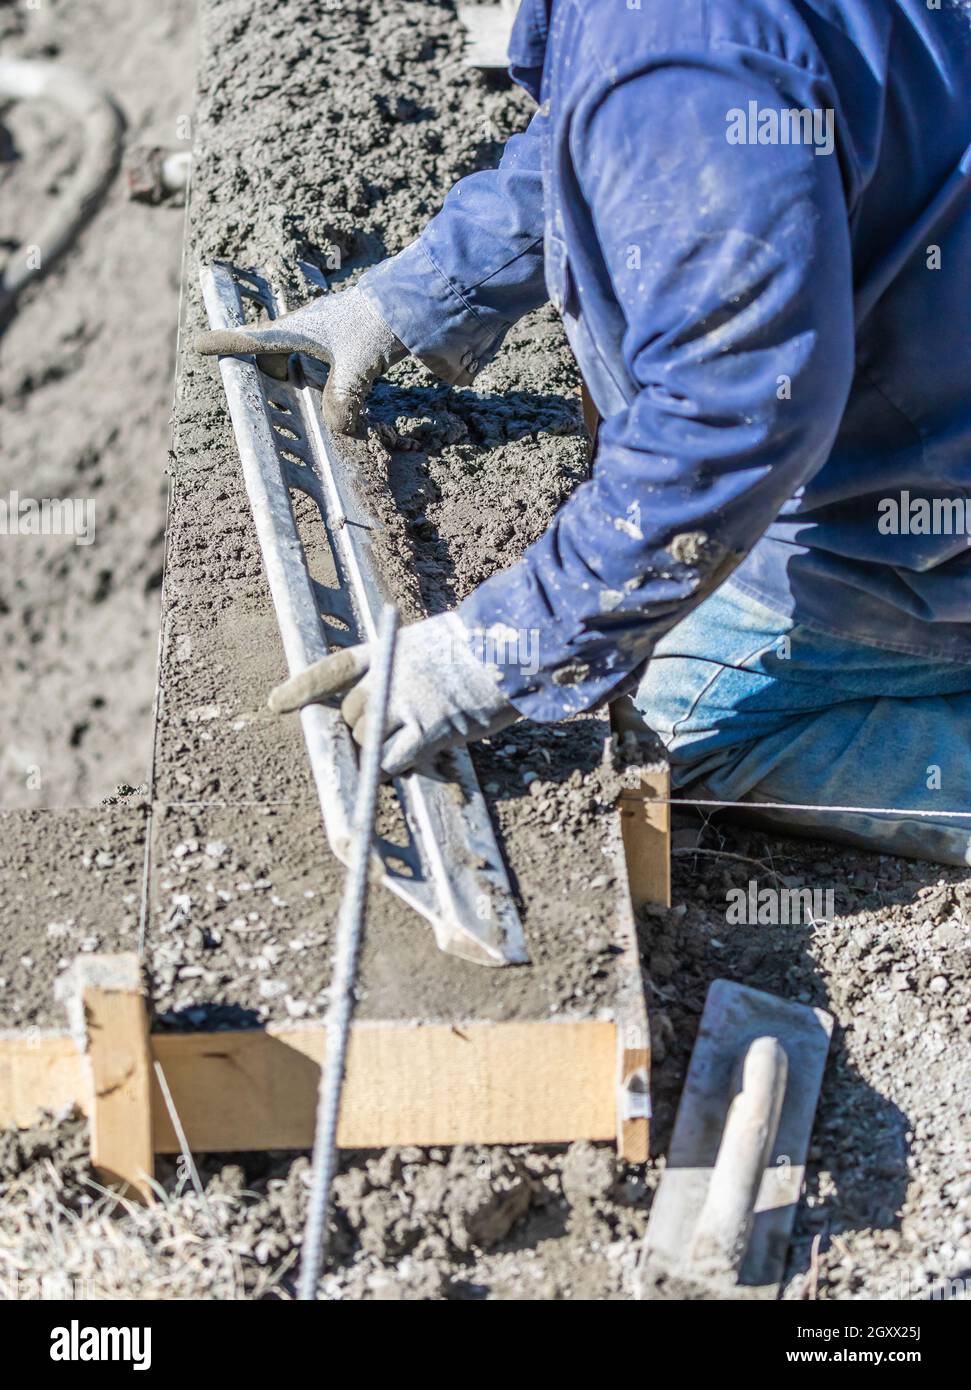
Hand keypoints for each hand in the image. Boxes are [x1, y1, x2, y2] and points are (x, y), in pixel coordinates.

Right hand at [194, 285, 405, 433]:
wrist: (417, 301)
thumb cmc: (378, 326)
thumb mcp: (357, 370)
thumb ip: (341, 403)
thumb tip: (339, 428)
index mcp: (298, 329)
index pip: (253, 339)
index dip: (226, 344)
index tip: (198, 345)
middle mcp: (307, 327)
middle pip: (276, 354)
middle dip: (279, 375)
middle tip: (292, 392)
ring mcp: (328, 330)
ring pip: (302, 358)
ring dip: (307, 378)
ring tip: (325, 395)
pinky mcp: (348, 336)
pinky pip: (325, 359)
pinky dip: (329, 376)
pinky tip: (351, 390)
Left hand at [268, 611, 518, 775]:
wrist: (511, 648)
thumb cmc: (486, 646)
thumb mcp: (436, 642)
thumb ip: (409, 669)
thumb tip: (400, 707)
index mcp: (388, 648)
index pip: (333, 669)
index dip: (303, 687)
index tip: (277, 703)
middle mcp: (388, 675)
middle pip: (349, 713)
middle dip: (360, 729)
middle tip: (389, 734)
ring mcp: (405, 703)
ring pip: (367, 740)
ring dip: (380, 750)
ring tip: (414, 742)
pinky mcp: (427, 730)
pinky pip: (393, 759)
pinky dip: (396, 766)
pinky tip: (417, 760)